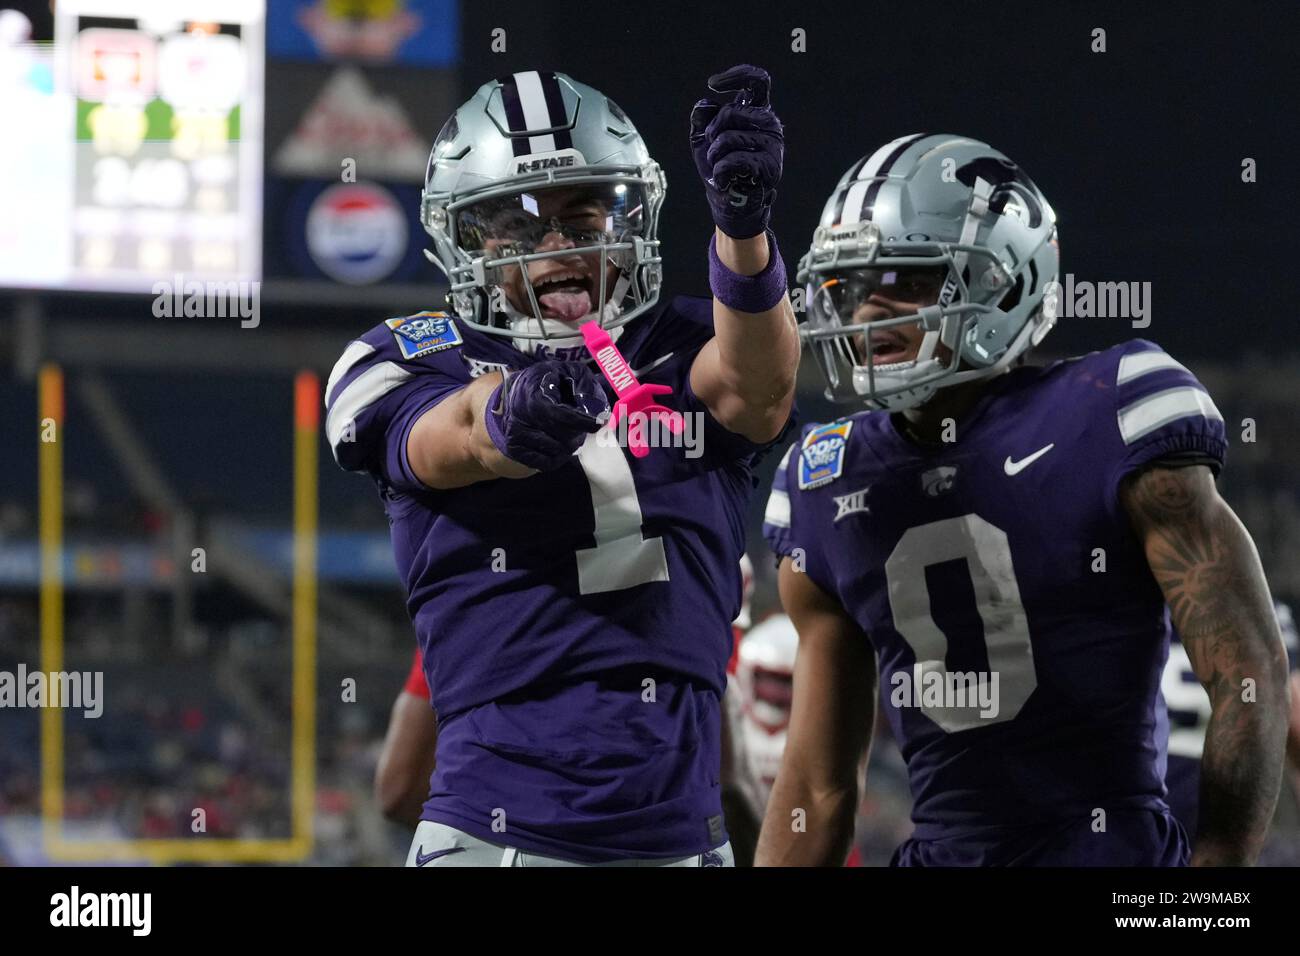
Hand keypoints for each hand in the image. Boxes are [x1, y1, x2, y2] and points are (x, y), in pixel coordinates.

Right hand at [484, 361, 608, 470]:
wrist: (513, 394)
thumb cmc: (544, 382)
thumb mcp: (564, 371)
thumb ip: (582, 382)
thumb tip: (598, 404)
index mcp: (532, 395)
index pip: (561, 415)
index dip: (582, 421)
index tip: (599, 423)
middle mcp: (520, 416)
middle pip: (561, 436)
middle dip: (579, 433)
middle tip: (584, 427)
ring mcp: (515, 435)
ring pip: (556, 451)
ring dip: (571, 445)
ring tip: (572, 433)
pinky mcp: (514, 449)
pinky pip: (546, 463)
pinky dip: (560, 458)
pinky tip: (561, 445)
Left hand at [690, 64, 783, 239]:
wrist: (729, 201)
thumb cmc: (718, 167)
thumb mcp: (703, 139)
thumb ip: (702, 117)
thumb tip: (706, 103)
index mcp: (756, 112)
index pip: (757, 81)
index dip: (736, 75)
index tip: (713, 84)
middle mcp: (769, 124)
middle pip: (731, 111)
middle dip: (711, 132)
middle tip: (713, 151)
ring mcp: (773, 145)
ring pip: (728, 138)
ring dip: (714, 156)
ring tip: (720, 168)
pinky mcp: (770, 167)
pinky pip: (732, 161)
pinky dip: (719, 173)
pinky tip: (726, 181)